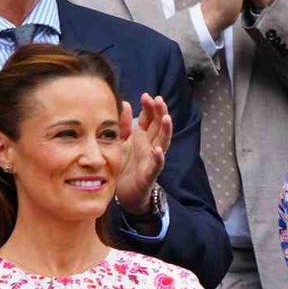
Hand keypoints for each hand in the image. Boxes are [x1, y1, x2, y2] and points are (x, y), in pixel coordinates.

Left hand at [115, 94, 171, 213]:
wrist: (125, 193)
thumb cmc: (125, 167)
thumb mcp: (121, 141)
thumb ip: (123, 124)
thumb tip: (126, 103)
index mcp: (142, 137)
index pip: (149, 119)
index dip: (149, 107)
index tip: (147, 95)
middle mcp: (149, 145)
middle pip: (158, 126)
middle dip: (160, 112)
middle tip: (158, 100)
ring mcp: (151, 159)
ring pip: (162, 142)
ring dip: (166, 130)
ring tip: (166, 118)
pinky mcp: (150, 174)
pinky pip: (156, 165)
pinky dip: (158, 158)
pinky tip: (158, 150)